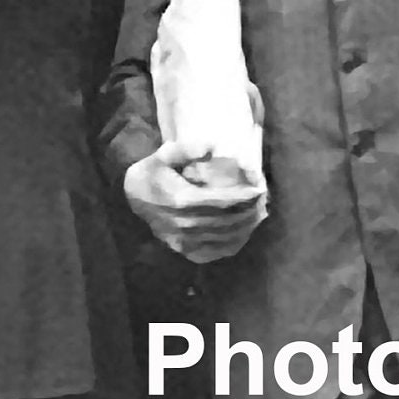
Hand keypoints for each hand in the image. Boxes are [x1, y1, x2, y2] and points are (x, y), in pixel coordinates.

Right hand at [124, 144, 267, 263]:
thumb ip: (188, 149)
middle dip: (249, 211)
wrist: (134, 197)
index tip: (260, 188)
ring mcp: (183, 240)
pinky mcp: (183, 249)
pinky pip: (214, 251)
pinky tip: (243, 233)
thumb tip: (213, 146)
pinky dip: (232, 244)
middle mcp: (184, 223)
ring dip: (245, 227)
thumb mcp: (165, 154)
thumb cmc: (154, 172)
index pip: (222, 202)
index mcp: (181, 200)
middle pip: (227, 221)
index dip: (244, 196)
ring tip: (259, 214)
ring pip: (223, 238)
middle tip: (264, 200)